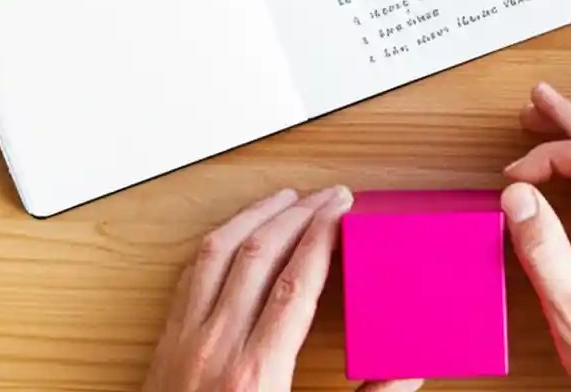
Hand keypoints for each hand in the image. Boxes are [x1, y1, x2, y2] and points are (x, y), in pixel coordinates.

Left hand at [142, 187, 422, 391]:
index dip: (324, 232)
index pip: (298, 277)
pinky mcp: (164, 347)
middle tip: (328, 196)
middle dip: (298, 213)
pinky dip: (215, 244)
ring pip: (216, 253)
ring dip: (252, 216)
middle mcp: (216, 346)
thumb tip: (406, 373)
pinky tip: (232, 236)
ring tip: (283, 198)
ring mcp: (184, 343)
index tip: (343, 208)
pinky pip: (189, 276)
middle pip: (259, 253)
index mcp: (258, 371)